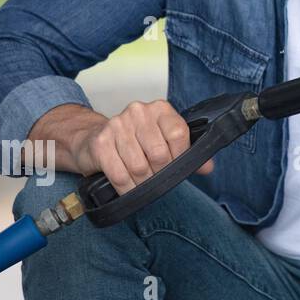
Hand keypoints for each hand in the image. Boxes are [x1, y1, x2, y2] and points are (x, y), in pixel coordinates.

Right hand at [72, 99, 213, 194]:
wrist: (92, 139)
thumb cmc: (134, 141)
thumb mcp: (163, 141)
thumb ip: (187, 153)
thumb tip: (207, 168)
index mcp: (160, 109)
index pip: (178, 133)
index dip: (180, 156)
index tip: (177, 168)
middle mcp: (139, 112)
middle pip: (159, 154)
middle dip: (160, 174)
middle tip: (157, 180)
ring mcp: (117, 126)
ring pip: (139, 167)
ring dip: (143, 184)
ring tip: (142, 184)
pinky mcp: (100, 143)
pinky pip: (119, 175)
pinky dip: (127, 188)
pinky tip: (128, 189)